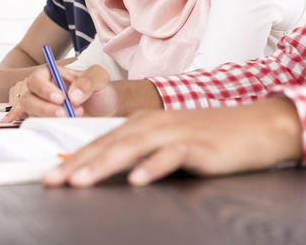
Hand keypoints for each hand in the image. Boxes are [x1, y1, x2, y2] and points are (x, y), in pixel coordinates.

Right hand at [1, 65, 119, 121]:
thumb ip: (88, 81)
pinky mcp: (42, 118)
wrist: (106, 109)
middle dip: (45, 106)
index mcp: (53, 74)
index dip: (45, 88)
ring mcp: (40, 104)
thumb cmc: (100, 90)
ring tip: (68, 117)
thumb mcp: (100, 78)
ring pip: (28, 107)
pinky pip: (25, 117)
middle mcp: (43, 89)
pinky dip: (15, 117)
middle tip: (66, 112)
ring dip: (44, 114)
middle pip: (29, 94)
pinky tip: (8, 120)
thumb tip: (72, 95)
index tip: (61, 98)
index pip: (38, 78)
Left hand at [42, 96, 303, 187]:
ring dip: (104, 164)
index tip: (51, 177)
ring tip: (81, 181)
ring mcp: (174, 132)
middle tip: (52, 181)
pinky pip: (171, 156)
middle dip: (77, 164)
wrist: (254, 126)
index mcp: (141, 123)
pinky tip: (139, 180)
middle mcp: (152, 124)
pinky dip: (154, 167)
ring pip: (132, 149)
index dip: (74, 160)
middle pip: (108, 145)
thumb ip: (140, 154)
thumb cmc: (209, 137)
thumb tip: (109, 172)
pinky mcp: (197, 145)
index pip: (101, 143)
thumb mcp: (167, 143)